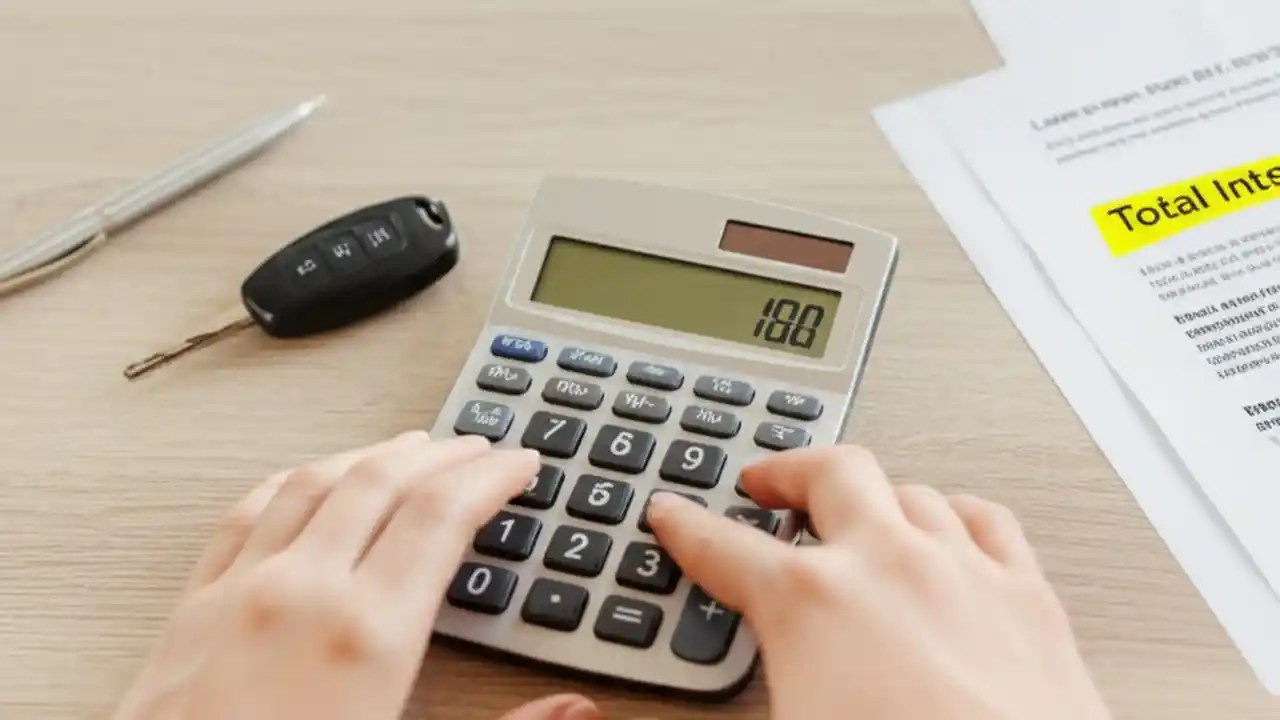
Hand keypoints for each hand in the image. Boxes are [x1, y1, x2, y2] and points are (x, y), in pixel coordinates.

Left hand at [113, 432, 600, 719]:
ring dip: (371, 454)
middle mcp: (303, 595)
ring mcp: (241, 592)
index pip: (443, 517)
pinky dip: (293, 478)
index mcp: (367, 638)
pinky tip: (309, 475)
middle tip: (478, 447)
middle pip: (384, 483)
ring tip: (408, 446)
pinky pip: (248, 510)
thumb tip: (572, 711)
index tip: (518, 463)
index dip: (489, 477)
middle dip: (442, 455)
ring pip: (316, 482)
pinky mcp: (192, 606)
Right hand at [646, 445, 1110, 719]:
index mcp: (808, 602)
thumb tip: (699, 696)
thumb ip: (748, 690)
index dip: (686, 526)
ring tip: (852, 501)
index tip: (674, 514)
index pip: (722, 545)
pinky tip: (949, 521)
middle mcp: (886, 564)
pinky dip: (956, 511)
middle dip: (788, 470)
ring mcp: (962, 570)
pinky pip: (988, 519)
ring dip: (872, 491)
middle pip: (828, 473)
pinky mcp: (1028, 596)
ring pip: (908, 488)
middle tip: (765, 482)